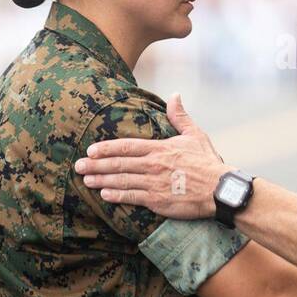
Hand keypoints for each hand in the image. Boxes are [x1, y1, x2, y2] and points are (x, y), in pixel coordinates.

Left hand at [74, 94, 227, 219]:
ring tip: (86, 180)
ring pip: (121, 180)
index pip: (126, 146)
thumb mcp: (195, 135)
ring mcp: (154, 184)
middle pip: (118, 164)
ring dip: (101, 180)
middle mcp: (153, 165)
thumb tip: (175, 95)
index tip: (90, 150)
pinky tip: (104, 195)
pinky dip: (117, 195)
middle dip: (95, 165)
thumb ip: (180, 116)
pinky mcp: (157, 201)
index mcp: (160, 148)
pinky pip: (132, 197)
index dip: (106, 148)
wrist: (219, 190)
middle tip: (78, 167)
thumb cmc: (208, 163)